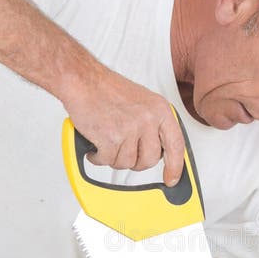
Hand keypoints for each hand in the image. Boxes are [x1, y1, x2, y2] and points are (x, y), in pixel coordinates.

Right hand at [63, 66, 184, 186]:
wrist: (82, 80)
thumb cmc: (107, 89)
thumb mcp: (142, 101)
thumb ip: (154, 124)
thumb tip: (159, 149)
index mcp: (160, 110)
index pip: (176, 145)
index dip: (175, 166)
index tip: (171, 178)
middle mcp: (148, 119)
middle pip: (149, 160)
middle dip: (135, 161)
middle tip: (123, 150)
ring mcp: (130, 129)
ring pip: (126, 163)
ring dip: (113, 157)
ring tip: (107, 140)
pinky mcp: (111, 138)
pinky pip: (108, 161)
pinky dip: (99, 157)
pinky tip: (96, 144)